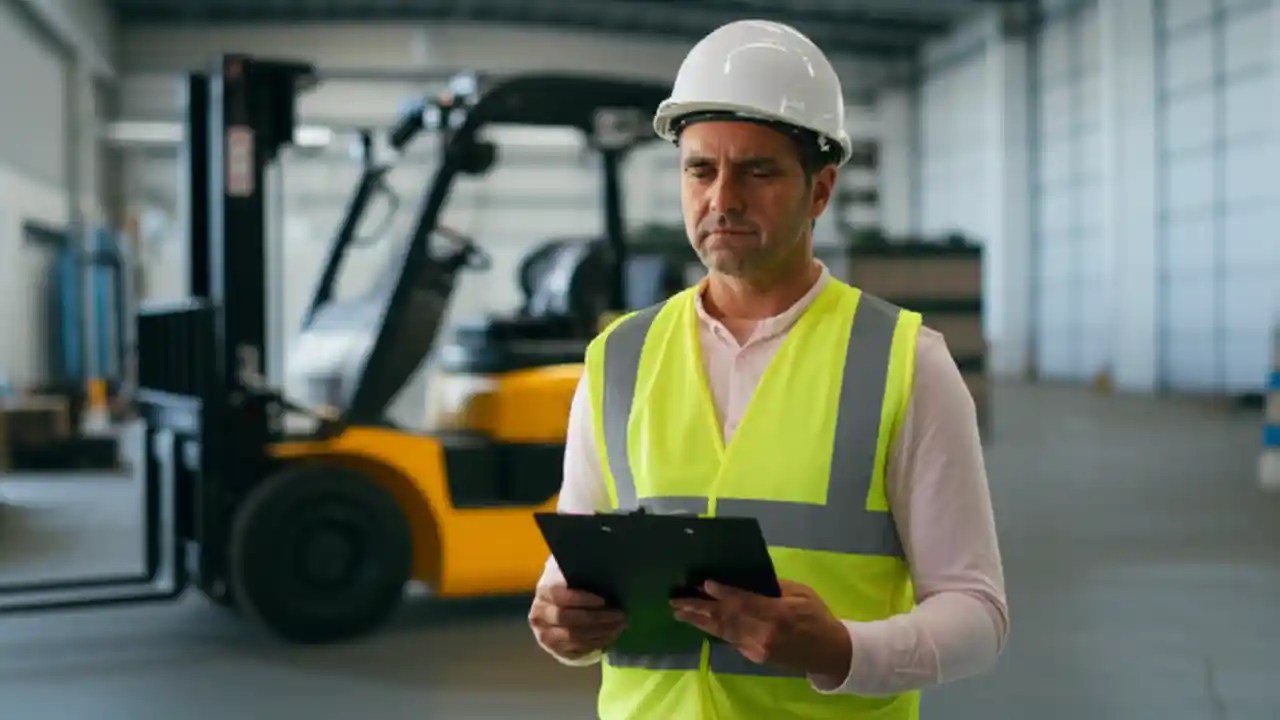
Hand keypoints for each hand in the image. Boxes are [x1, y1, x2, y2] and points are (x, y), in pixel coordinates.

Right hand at [529, 582, 626, 659]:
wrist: (556, 609)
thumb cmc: (571, 588)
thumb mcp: (573, 578)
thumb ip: (583, 577)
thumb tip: (607, 576)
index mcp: (544, 591)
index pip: (560, 595)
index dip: (582, 599)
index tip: (603, 600)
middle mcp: (539, 615)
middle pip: (568, 619)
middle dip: (597, 618)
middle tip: (620, 615)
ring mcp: (545, 635)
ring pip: (574, 637)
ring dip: (600, 633)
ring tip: (619, 626)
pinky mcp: (555, 650)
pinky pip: (578, 649)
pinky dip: (597, 643)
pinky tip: (611, 635)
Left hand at [670, 579, 851, 676]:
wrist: (829, 653)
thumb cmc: (817, 617)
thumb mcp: (801, 593)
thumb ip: (772, 587)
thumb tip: (745, 578)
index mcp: (779, 614)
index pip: (744, 602)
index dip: (723, 593)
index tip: (703, 583)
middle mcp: (764, 633)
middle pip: (726, 619)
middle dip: (699, 609)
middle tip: (676, 600)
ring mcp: (758, 648)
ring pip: (723, 632)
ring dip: (699, 621)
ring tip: (679, 612)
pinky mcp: (754, 657)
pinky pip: (730, 640)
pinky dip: (713, 630)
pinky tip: (700, 622)